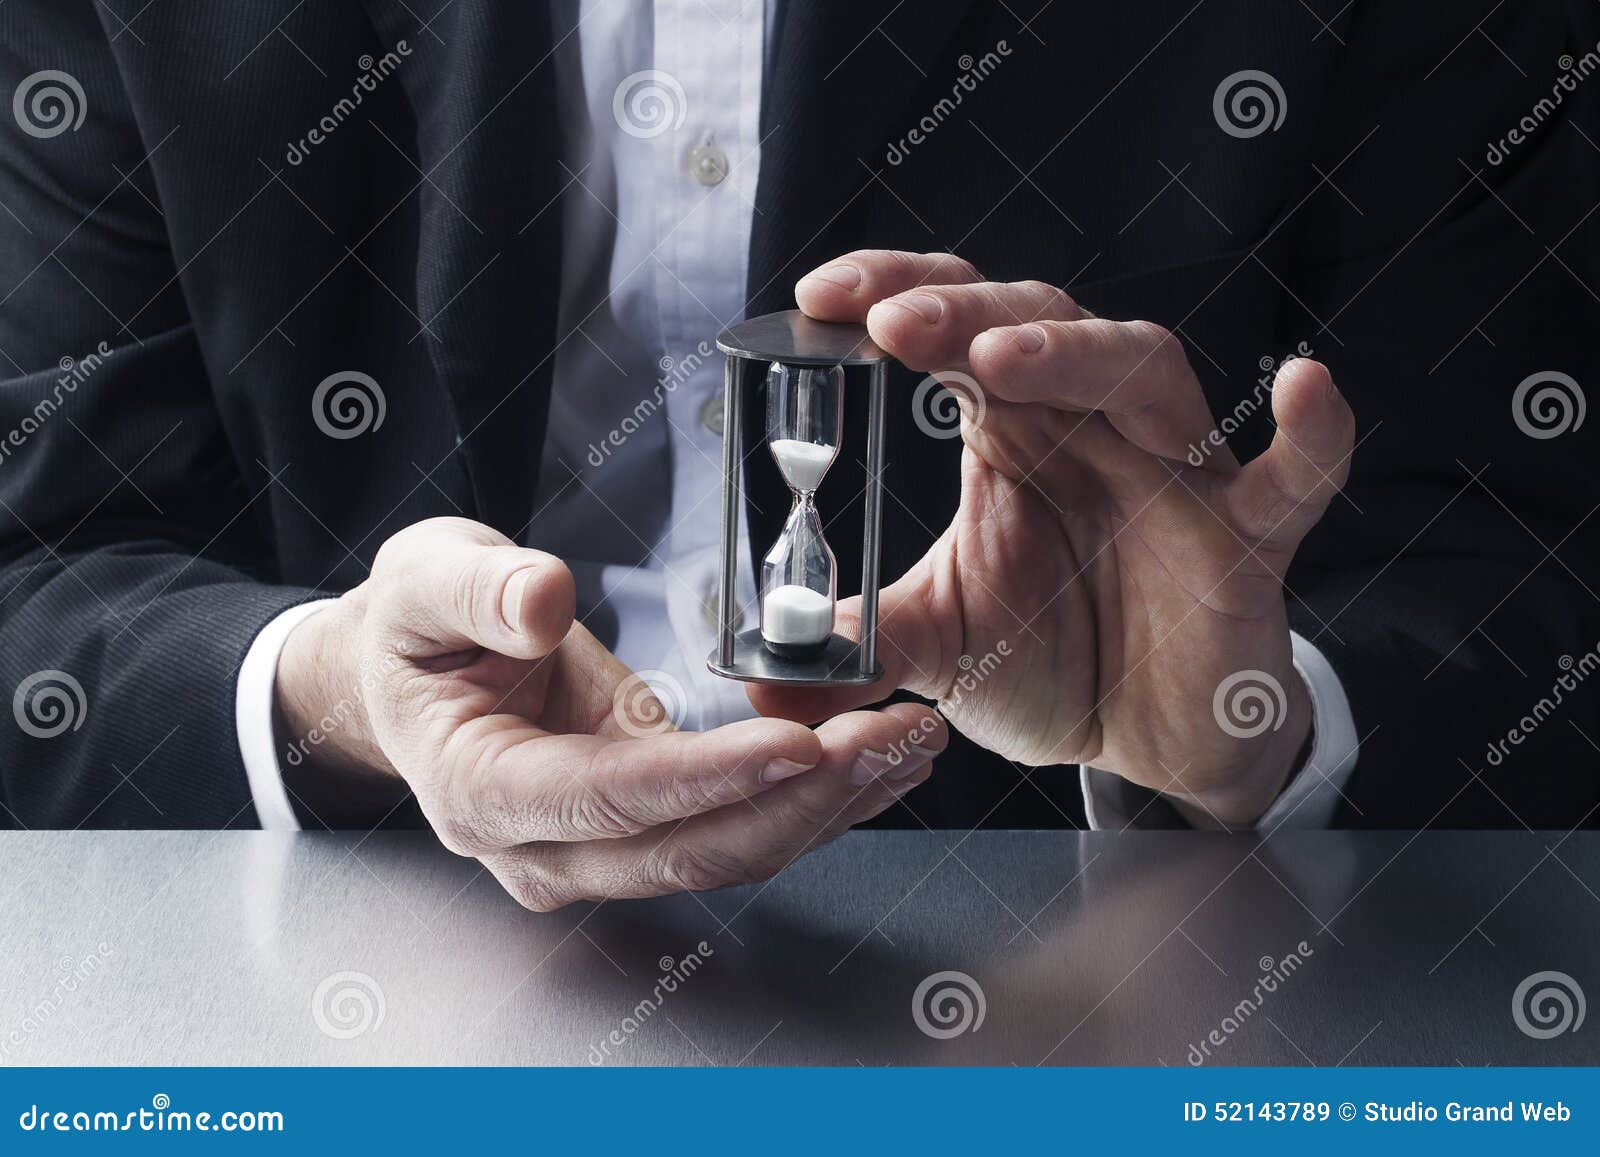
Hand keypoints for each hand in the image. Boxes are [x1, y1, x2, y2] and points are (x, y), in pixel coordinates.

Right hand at [275, 517, 946, 907]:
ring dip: (826, 804)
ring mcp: (594, 854)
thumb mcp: (423, 578)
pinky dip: (810, 800)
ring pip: (726, 852)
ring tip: (908, 741)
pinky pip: (735, 830)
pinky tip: (873, 759)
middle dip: (801, 799)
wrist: (411, 675)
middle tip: (891, 737)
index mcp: (481, 789)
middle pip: (687, 849)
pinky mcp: (642, 834)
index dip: (703, 778)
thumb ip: (476, 590)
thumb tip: (541, 600)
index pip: (603, 799)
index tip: (795, 743)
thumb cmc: (415, 627)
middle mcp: (541, 847)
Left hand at [750, 251, 1353, 825]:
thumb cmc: (1054, 660)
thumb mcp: (942, 647)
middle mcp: (1090, 428)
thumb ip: (862, 648)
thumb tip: (760, 684)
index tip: (821, 296)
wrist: (1149, 740)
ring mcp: (1176, 472)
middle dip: (963, 314)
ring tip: (1001, 361)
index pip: (953, 331)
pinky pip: (1298, 473)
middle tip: (892, 320)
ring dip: (1075, 356)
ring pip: (1142, 371)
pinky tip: (1303, 386)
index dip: (895, 296)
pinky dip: (1310, 432)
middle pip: (1037, 328)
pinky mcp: (1252, 535)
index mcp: (1009, 434)